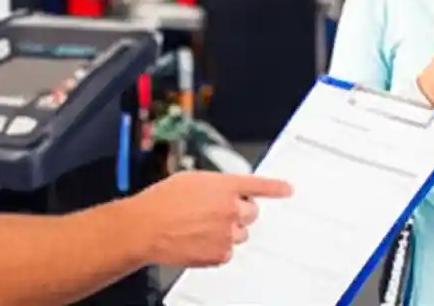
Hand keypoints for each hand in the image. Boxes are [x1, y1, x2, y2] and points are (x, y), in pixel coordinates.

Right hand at [130, 171, 291, 266]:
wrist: (145, 227)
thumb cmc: (161, 202)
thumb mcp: (191, 179)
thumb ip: (215, 185)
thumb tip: (224, 190)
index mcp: (223, 186)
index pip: (258, 186)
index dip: (276, 188)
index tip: (288, 190)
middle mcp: (229, 209)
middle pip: (252, 212)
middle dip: (239, 211)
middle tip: (216, 212)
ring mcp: (226, 233)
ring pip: (240, 233)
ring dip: (228, 229)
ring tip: (201, 226)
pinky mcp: (219, 253)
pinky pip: (228, 251)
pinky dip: (217, 247)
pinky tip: (198, 240)